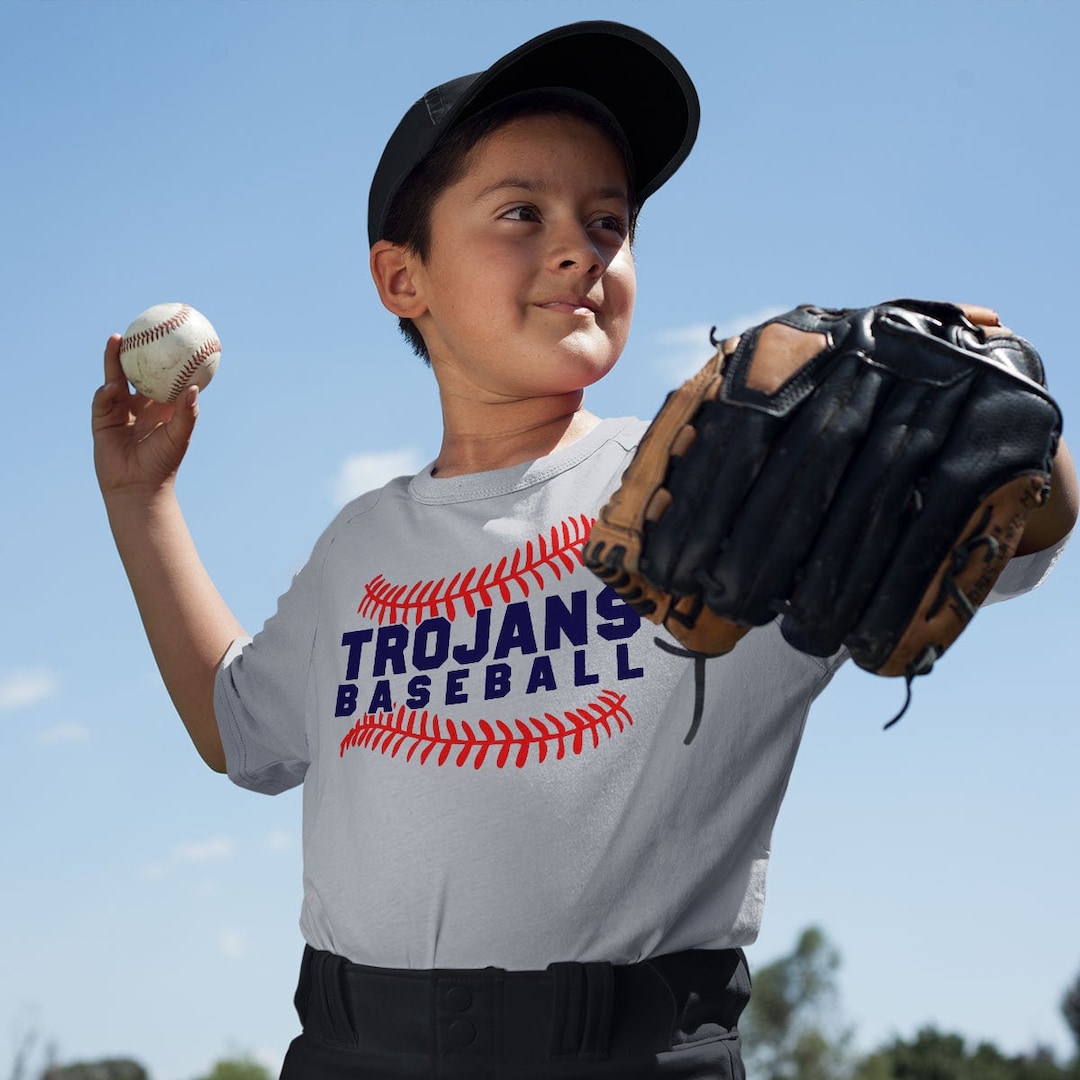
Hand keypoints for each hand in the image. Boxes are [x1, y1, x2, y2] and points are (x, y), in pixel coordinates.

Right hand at [92, 334, 198, 497]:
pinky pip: (103, 400)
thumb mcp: (179, 436)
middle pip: (135, 371)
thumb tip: (193, 388)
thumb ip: (187, 413)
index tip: (169, 335)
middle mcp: (139, 405)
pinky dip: (107, 392)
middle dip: (135, 349)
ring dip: (114, 359)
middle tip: (138, 328)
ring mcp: (119, 410)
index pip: (162, 376)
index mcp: (160, 407)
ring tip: (116, 339)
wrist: (138, 486)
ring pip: (115, 378)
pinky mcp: (102, 420)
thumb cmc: (163, 462)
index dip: (165, 357)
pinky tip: (112, 386)